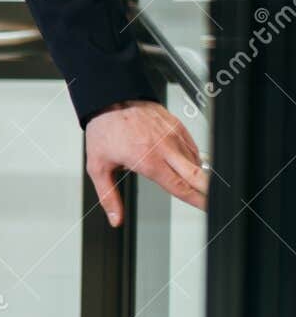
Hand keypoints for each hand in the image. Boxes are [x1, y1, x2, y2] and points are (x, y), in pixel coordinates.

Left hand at [84, 99, 208, 225]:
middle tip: (220, 204)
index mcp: (148, 161)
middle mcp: (165, 149)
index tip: (209, 209)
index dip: (198, 201)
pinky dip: (193, 159)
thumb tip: (115, 219)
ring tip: (202, 187)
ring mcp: (174, 136)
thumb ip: (108, 195)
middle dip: (211, 192)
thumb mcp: (97, 166)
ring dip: (200, 176)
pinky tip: (188, 166)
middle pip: (198, 176)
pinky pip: (192, 147)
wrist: (110, 97)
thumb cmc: (104, 129)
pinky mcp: (178, 126)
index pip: (180, 187)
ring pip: (196, 162)